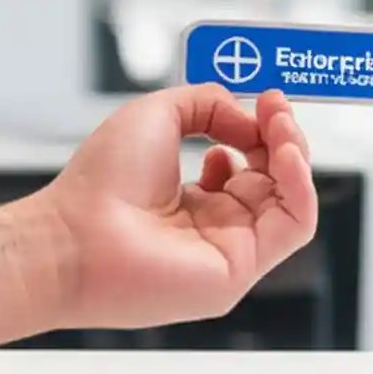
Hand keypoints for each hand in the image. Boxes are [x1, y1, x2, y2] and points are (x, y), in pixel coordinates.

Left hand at [37, 85, 316, 327]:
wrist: (71, 235)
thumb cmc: (98, 184)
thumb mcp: (157, 115)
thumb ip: (206, 103)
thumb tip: (248, 118)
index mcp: (193, 201)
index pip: (251, 166)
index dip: (264, 131)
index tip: (266, 100)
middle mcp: (214, 229)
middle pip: (276, 183)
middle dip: (283, 138)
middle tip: (275, 106)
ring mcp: (229, 253)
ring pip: (291, 203)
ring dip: (296, 157)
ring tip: (279, 126)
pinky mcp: (238, 273)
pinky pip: (292, 228)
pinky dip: (301, 187)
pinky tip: (284, 154)